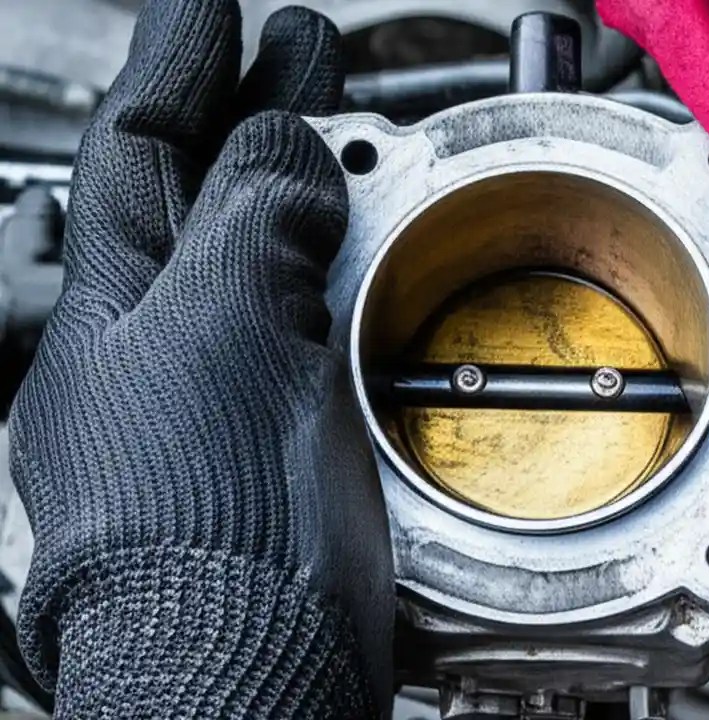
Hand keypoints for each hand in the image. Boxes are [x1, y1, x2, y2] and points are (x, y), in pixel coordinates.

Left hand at [8, 1, 392, 714]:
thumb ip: (248, 224)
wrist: (251, 661)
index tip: (216, 9)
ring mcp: (233, 389)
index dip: (181, 66)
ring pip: (272, 254)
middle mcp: (165, 345)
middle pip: (209, 192)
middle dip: (256, 108)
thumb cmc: (198, 531)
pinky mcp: (301, 434)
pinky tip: (376, 251)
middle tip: (301, 44)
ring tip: (344, 125)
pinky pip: (322, 323)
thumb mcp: (215, 333)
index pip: (138, 151)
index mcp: (113, 310)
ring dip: (310, 181)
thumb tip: (281, 145)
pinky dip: (351, 272)